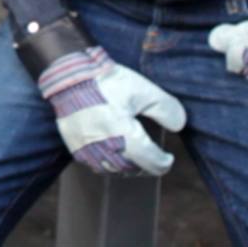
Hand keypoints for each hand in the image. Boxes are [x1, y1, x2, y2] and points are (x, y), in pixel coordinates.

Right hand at [39, 47, 185, 175]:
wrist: (69, 76)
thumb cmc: (106, 82)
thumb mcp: (143, 90)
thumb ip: (166, 109)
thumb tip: (178, 125)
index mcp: (127, 138)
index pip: (152, 163)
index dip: (164, 162)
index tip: (168, 158)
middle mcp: (107, 150)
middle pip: (133, 169)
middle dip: (146, 164)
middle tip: (152, 157)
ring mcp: (88, 151)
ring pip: (114, 170)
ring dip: (127, 166)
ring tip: (134, 156)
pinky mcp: (75, 147)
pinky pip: (95, 165)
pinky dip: (108, 163)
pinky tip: (112, 152)